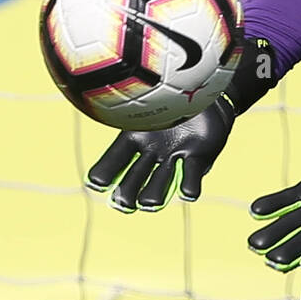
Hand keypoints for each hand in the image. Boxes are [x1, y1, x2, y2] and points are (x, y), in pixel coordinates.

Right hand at [85, 98, 234, 211]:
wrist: (203, 94)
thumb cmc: (168, 100)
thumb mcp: (144, 107)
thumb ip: (130, 115)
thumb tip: (110, 140)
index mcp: (133, 138)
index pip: (113, 160)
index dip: (104, 173)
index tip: (98, 184)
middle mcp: (152, 153)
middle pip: (134, 179)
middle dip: (128, 193)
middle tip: (125, 205)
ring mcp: (174, 156)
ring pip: (161, 181)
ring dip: (155, 193)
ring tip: (150, 203)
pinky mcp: (197, 157)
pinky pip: (192, 173)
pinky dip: (190, 185)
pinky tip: (188, 194)